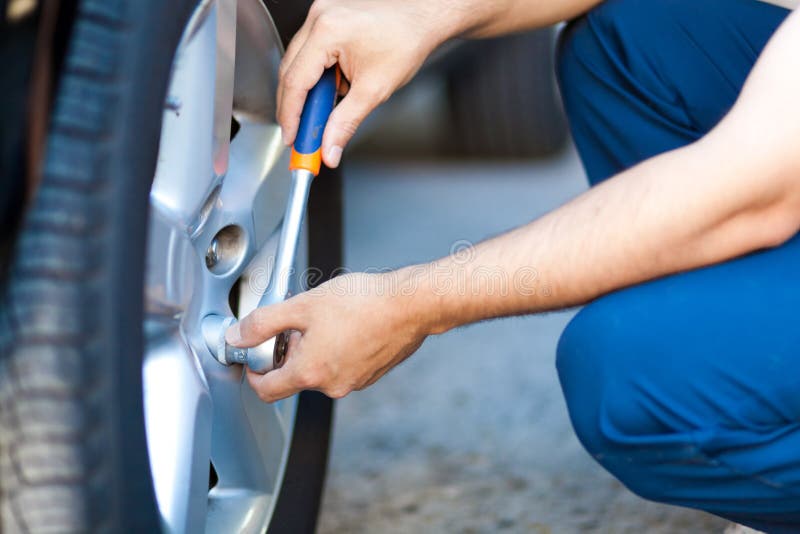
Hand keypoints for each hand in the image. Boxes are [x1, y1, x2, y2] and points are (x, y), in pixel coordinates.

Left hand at [226, 272, 428, 401]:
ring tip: (328, 318)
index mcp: (310, 373)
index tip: (254, 354)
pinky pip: (343, 366)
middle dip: (290, 351)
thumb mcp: (303, 305)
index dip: (253, 371)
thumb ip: (264, 322)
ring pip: (320, 370)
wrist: (411, 305)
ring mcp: (354, 382)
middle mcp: (332, 385)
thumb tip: (237, 335)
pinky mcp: (371, 374)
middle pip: (295, 377)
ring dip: (315, 349)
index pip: (266, 390)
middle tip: (299, 322)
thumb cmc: (364, 303)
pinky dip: (338, 349)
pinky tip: (348, 324)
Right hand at [276, 0, 454, 167]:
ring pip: (298, 62)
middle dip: (296, 107)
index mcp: (327, 32)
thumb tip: (329, 149)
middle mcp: (318, 18)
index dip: (290, 116)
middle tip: (303, 135)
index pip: (295, 82)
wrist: (423, 17)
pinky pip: (311, 51)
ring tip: (330, 107)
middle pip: (290, 71)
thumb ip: (346, 123)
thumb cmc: (406, 41)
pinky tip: (336, 85)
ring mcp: (321, 14)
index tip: (292, 138)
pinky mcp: (327, 16)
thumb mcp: (374, 90)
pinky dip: (318, 74)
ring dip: (309, 90)